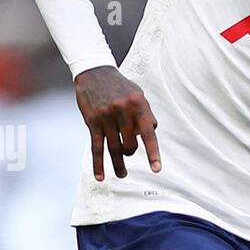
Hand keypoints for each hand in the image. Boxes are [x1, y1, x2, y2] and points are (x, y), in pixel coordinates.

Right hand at [75, 66, 160, 180]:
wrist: (94, 72)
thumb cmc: (120, 87)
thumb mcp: (138, 95)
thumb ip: (146, 115)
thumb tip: (150, 134)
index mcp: (138, 105)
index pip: (148, 134)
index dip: (152, 153)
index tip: (156, 169)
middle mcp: (122, 111)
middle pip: (130, 143)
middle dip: (130, 151)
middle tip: (128, 151)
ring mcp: (106, 117)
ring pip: (114, 148)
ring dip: (119, 164)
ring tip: (122, 175)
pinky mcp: (92, 122)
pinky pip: (96, 147)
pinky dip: (99, 164)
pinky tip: (100, 177)